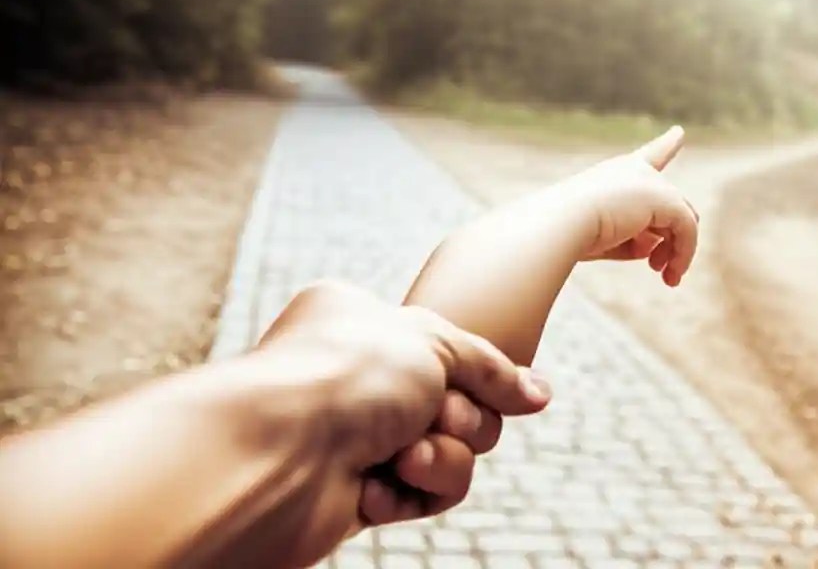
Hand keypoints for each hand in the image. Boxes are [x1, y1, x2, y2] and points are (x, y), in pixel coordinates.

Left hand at [254, 281, 550, 566]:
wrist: (278, 456)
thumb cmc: (345, 377)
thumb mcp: (434, 342)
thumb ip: (490, 366)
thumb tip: (539, 394)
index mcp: (361, 322)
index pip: (452, 351)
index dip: (480, 374)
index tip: (499, 385)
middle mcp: (357, 378)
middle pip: (460, 405)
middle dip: (461, 419)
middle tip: (433, 415)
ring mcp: (357, 436)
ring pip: (447, 455)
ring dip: (438, 459)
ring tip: (401, 457)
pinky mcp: (356, 492)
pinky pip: (420, 496)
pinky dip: (408, 494)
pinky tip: (374, 488)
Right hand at [559, 126, 700, 285]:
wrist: (561, 223)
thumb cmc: (570, 234)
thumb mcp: (604, 239)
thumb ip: (632, 240)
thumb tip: (655, 247)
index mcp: (618, 174)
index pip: (649, 156)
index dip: (667, 144)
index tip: (680, 132)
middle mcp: (638, 171)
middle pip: (672, 205)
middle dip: (671, 240)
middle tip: (658, 270)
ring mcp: (653, 182)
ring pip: (683, 221)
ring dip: (679, 252)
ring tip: (667, 278)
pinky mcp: (665, 199)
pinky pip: (687, 231)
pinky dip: (683, 255)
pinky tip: (671, 275)